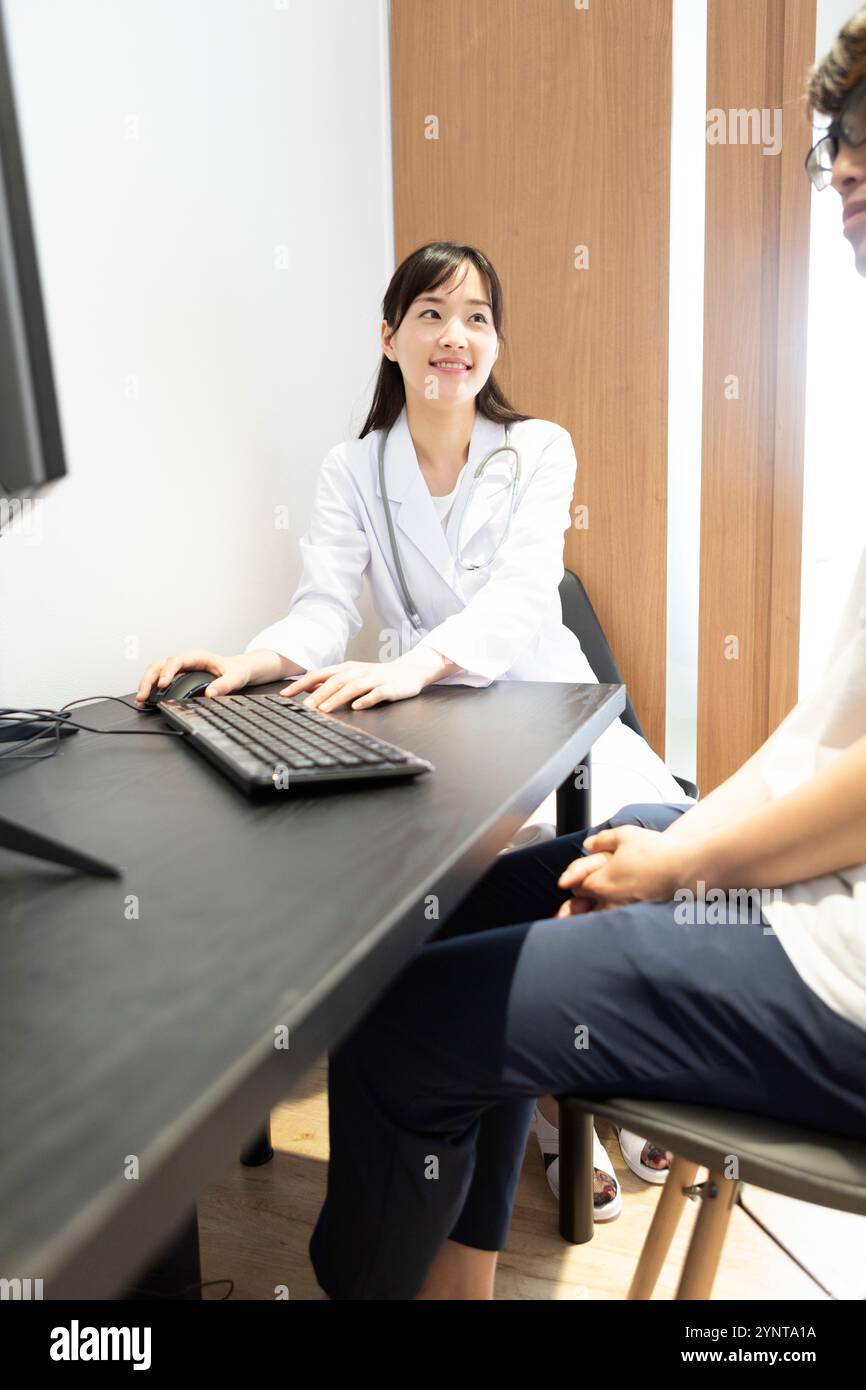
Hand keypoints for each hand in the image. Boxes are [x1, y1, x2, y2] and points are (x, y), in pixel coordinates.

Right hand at [135, 648, 279, 707]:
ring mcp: (179, 668)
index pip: (177, 661)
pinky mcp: (176, 677)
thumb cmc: (236, 670)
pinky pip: (159, 679)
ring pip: (156, 671)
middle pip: (160, 665)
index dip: (167, 672)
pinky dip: (151, 688)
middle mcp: (185, 661)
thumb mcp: (236, 677)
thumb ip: (225, 685)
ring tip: (141, 699)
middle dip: (149, 679)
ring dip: (146, 683)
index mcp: (197, 657)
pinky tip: (147, 700)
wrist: (238, 669)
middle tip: (144, 695)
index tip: (162, 685)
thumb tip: (210, 693)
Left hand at [279, 648, 448, 712]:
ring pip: (353, 687)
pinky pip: (377, 694)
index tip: (285, 694)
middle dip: (318, 694)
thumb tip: (307, 687)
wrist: (410, 672)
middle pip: (334, 681)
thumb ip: (331, 682)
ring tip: (325, 710)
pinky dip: (366, 700)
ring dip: (337, 698)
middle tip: (304, 707)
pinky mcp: (389, 688)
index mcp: (346, 669)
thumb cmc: (377, 676)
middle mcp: (358, 672)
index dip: (302, 684)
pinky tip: (357, 707)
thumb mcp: (352, 676)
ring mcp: (374, 679)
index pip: (319, 674)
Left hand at [556, 825, 685, 909]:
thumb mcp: (623, 835)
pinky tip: (625, 904)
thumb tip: (588, 845)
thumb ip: (600, 840)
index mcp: (600, 883)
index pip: (578, 887)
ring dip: (598, 909)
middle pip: (586, 905)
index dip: (579, 878)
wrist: (685, 866)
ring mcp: (625, 911)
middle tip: (594, 884)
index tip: (586, 872)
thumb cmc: (654, 849)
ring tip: (605, 899)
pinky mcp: (640, 917)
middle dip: (586, 895)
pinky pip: (620, 920)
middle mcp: (609, 902)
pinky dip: (617, 914)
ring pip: (601, 916)